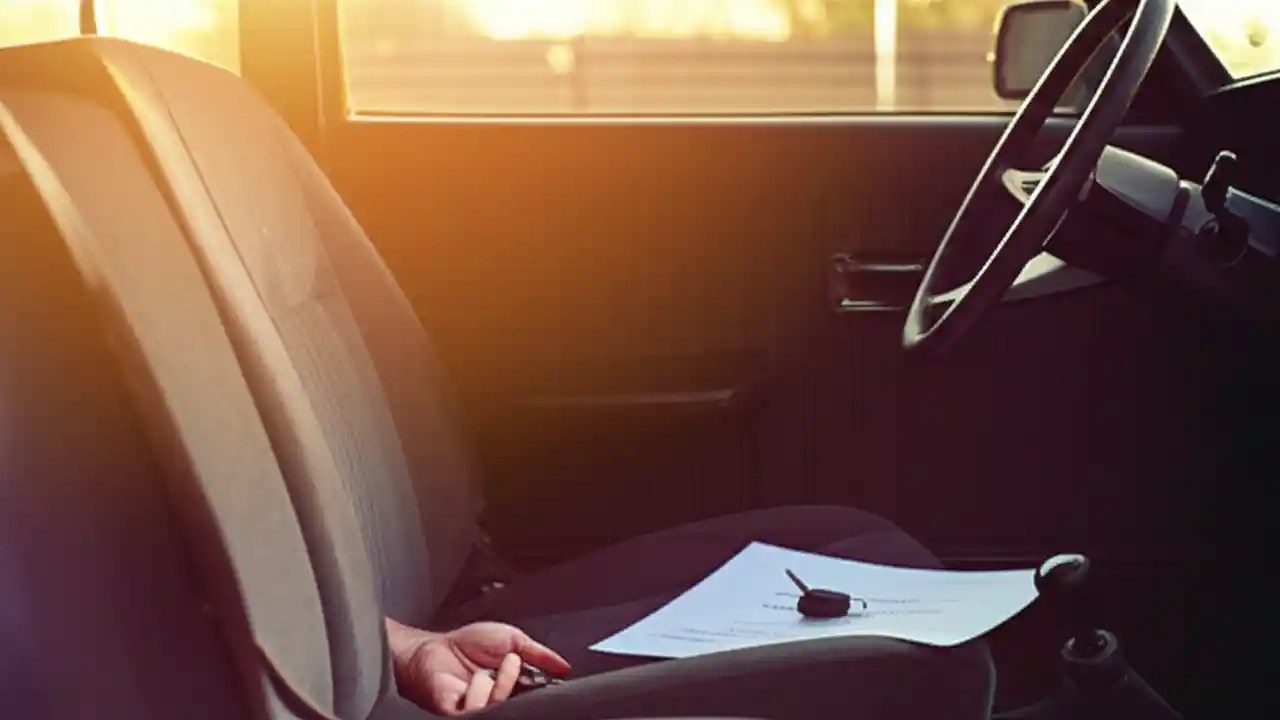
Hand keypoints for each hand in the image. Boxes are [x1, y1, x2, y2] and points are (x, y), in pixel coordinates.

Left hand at [387, 619, 570, 714]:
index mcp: (513, 687)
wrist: (433, 647)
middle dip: (522, 684)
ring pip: (501, 708)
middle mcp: (498, 701)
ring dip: (503, 684)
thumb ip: (540, 653)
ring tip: (496, 665)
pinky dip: (481, 691)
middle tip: (517, 663)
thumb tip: (565, 668)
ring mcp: (479, 709)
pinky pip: (476, 711)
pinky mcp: (458, 714)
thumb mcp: (513, 640)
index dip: (544, 688)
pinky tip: (479, 676)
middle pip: (523, 705)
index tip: (552, 677)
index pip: (537, 695)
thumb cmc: (467, 644)